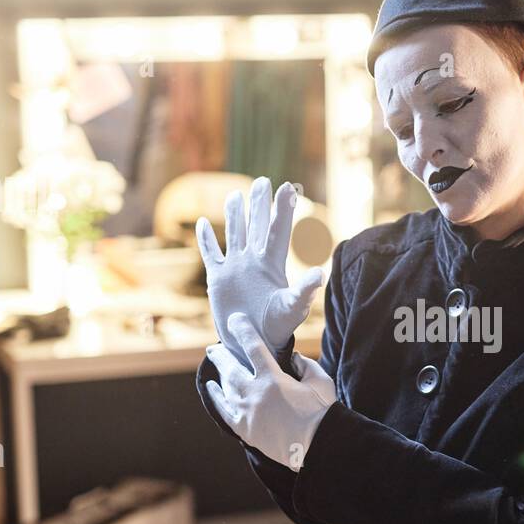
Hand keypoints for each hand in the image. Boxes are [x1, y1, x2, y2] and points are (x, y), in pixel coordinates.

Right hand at [196, 178, 324, 370]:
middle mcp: (254, 261)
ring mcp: (235, 268)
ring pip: (234, 234)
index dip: (283, 209)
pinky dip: (205, 239)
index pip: (277, 231)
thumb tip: (321, 273)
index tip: (288, 187)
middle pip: (257, 226)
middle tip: (263, 181)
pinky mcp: (218, 278)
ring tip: (235, 195)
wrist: (253, 343)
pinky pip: (211, 254)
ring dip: (235, 215)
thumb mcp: (292, 308)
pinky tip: (202, 223)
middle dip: (259, 204)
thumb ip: (304, 290)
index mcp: (272, 265)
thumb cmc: (278, 328)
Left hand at [204, 313, 336, 470]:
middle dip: (221, 355)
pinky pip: (224, 410)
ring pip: (226, 387)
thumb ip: (306, 366)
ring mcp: (247, 412)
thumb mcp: (320, 382)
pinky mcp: (245, 429)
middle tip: (214, 348)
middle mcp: (254, 393)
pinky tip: (212, 389)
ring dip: (220, 373)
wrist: (317, 447)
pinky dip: (216, 397)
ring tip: (216, 363)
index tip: (234, 320)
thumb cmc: (322, 413)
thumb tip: (294, 358)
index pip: (252, 346)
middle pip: (230, 367)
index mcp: (273, 378)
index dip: (242, 330)